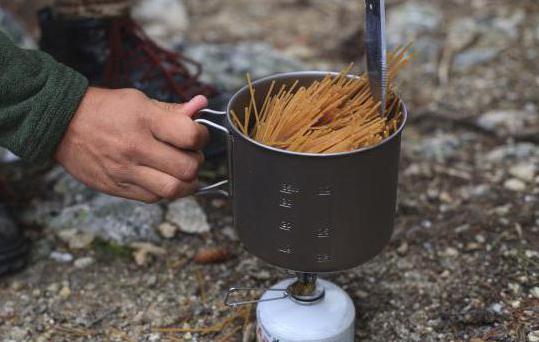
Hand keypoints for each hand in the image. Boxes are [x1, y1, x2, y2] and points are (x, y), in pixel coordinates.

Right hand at [55, 87, 208, 202]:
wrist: (62, 124)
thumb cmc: (104, 110)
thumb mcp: (139, 100)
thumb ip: (172, 109)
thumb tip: (201, 105)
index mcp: (144, 120)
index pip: (191, 136)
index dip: (202, 137)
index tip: (197, 136)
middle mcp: (135, 148)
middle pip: (187, 168)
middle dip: (196, 162)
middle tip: (189, 156)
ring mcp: (125, 171)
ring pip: (173, 190)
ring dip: (185, 184)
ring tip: (180, 173)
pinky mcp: (116, 187)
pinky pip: (152, 198)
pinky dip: (163, 191)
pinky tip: (160, 178)